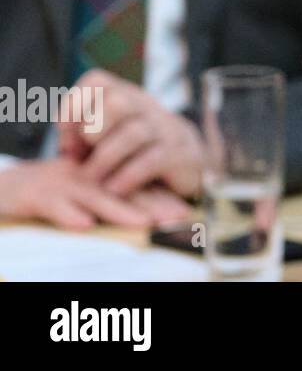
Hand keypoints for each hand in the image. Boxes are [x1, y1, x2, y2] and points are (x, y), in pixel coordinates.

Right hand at [0, 157, 190, 229]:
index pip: (138, 186)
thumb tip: (153, 217)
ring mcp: (65, 185)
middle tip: (176, 217)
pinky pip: (55, 206)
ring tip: (143, 223)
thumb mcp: (88, 194)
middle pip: (124, 190)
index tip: (184, 212)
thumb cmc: (55, 192)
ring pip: (95, 197)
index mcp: (104, 177)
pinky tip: (84, 225)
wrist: (11, 186)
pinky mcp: (39, 196)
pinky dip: (69, 215)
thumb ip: (116, 201)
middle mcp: (90, 178)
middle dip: (152, 205)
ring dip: (119, 211)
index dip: (162, 198)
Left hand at [57, 70, 203, 198]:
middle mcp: (146, 106)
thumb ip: (82, 139)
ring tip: (92, 180)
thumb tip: (66, 150)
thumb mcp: (107, 136)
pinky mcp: (178, 154)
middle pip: (118, 103)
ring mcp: (165, 129)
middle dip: (94, 130)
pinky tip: (113, 190)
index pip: (96, 82)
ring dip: (104, 160)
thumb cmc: (134, 149)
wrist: (186, 161)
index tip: (66, 140)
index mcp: (124, 95)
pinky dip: (126, 177)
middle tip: (82, 157)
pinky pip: (150, 161)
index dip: (73, 108)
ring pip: (133, 134)